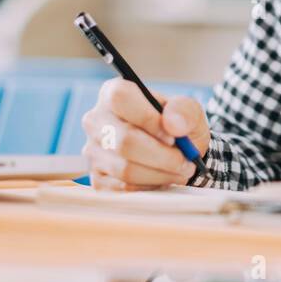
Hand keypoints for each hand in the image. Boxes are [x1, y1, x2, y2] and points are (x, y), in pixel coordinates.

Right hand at [81, 77, 210, 190]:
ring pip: (125, 169)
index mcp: (113, 93)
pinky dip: (150, 186)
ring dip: (160, 174)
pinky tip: (163, 178)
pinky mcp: (97, 179)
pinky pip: (124, 188)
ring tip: (181, 170)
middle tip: (186, 161)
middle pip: (124, 141)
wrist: (173, 152)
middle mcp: (96, 121)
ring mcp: (92, 151)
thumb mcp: (188, 111)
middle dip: (162, 156)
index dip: (148, 119)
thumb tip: (172, 123)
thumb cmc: (176, 126)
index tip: (173, 137)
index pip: (121, 99)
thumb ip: (184, 110)